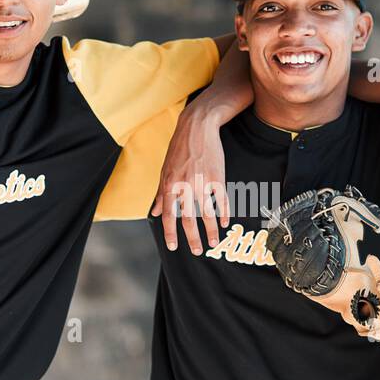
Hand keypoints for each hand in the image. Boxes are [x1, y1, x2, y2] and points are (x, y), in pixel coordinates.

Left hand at [150, 100, 230, 254]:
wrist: (197, 127)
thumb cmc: (179, 148)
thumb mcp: (165, 170)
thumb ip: (161, 193)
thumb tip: (155, 212)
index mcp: (170, 184)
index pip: (169, 215)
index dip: (170, 232)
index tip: (173, 247)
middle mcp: (185, 186)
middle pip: (188, 219)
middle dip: (192, 238)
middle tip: (196, 251)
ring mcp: (203, 183)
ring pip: (207, 213)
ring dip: (210, 231)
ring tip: (213, 242)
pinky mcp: (217, 178)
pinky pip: (222, 201)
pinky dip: (224, 213)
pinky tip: (224, 223)